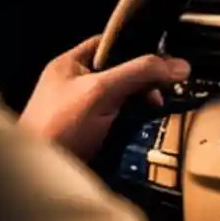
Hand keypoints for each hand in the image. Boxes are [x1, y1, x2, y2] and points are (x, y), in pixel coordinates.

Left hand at [18, 36, 190, 159]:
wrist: (37, 176)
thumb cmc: (58, 126)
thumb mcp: (100, 91)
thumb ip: (138, 73)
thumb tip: (181, 66)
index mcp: (72, 64)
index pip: (111, 44)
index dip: (138, 47)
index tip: (165, 57)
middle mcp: (79, 84)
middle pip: (124, 72)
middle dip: (147, 80)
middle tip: (167, 89)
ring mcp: (87, 110)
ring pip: (127, 97)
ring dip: (146, 103)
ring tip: (162, 109)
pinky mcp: (95, 133)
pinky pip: (125, 120)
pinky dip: (140, 122)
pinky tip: (152, 125)